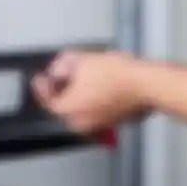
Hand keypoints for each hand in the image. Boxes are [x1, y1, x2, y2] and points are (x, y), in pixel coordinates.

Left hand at [32, 50, 149, 134]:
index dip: (42, 87)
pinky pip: (96, 112)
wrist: (146, 84)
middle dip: (61, 92)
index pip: (47, 101)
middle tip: (59, 78)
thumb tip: (58, 70)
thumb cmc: (118, 75)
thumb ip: (61, 66)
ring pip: (80, 111)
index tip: (41, 78)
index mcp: (69, 110)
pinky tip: (98, 86)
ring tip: (82, 79)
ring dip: (78, 96)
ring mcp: (100, 125)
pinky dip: (93, 101)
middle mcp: (82, 123)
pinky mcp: (114, 122)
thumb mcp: (81, 60)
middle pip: (64, 109)